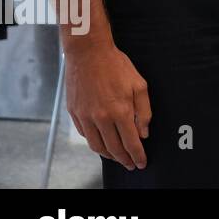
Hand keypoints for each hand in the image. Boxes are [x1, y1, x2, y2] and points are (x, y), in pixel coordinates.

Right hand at [66, 43, 150, 170]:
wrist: (88, 53)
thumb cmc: (116, 65)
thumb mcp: (139, 84)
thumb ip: (144, 111)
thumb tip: (144, 133)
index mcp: (120, 111)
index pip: (130, 142)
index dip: (137, 155)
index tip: (141, 163)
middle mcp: (101, 118)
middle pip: (113, 148)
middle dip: (124, 159)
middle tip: (131, 165)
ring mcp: (85, 117)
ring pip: (97, 146)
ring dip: (108, 155)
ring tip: (117, 157)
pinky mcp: (74, 113)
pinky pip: (86, 135)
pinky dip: (95, 142)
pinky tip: (102, 142)